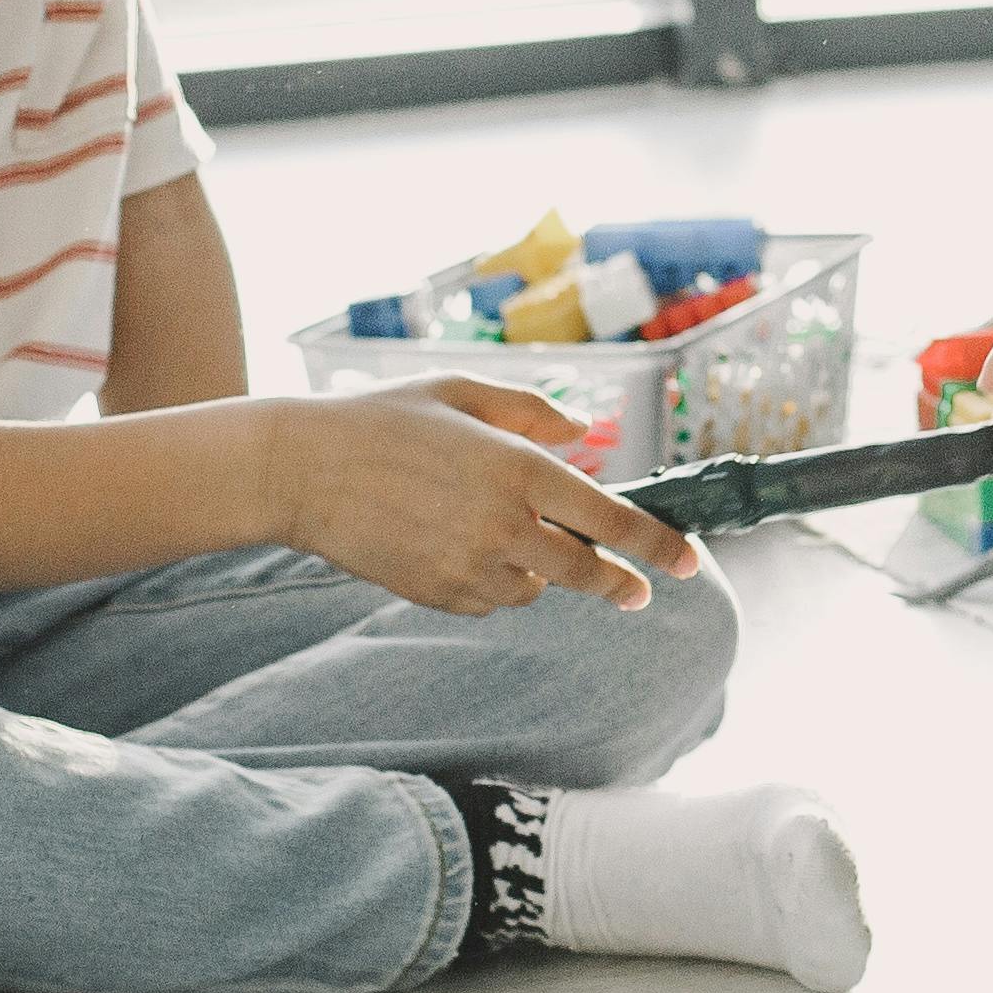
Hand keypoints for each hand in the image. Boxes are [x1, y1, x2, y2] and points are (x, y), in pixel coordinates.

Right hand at [259, 378, 699, 616]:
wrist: (301, 470)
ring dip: (538, 573)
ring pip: (534, 589)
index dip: (659, 546)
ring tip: (501, 537)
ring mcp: (470, 566)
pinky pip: (489, 599)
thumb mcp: (463, 392)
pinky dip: (492, 583)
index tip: (690, 565)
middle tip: (636, 592)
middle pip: (586, 572)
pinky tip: (457, 549)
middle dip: (619, 584)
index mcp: (520, 468)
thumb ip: (533, 412)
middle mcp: (504, 525)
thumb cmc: (385, 418)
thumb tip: (583, 433)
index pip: (612, 520)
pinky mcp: (438, 594)